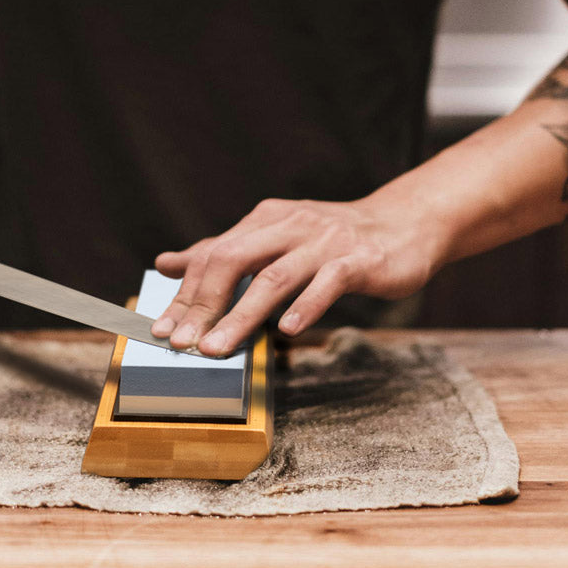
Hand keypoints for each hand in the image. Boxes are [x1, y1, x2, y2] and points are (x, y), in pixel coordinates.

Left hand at [152, 197, 440, 355]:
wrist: (404, 224)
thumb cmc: (332, 239)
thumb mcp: (274, 236)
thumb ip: (224, 251)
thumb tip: (168, 263)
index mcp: (265, 219)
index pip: (214, 254)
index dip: (186, 292)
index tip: (163, 328)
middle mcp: (290, 224)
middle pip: (235, 261)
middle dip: (203, 304)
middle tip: (181, 342)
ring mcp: (325, 241)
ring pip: (275, 277)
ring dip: (242, 315)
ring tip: (216, 348)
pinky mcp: (358, 260)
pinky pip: (328, 283)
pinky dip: (306, 306)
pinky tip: (288, 330)